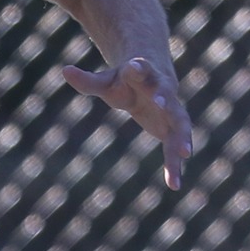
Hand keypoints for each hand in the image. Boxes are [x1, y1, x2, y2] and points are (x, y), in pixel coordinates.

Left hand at [61, 56, 193, 190]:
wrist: (152, 77)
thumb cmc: (124, 81)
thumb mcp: (105, 81)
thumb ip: (88, 80)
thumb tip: (64, 70)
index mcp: (142, 73)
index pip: (140, 68)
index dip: (137, 68)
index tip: (134, 66)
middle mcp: (162, 89)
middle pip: (166, 94)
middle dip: (164, 98)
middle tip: (161, 103)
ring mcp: (172, 109)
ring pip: (180, 123)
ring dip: (183, 137)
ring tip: (185, 153)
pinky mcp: (173, 128)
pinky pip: (176, 145)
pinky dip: (175, 163)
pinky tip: (174, 184)